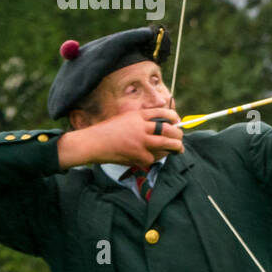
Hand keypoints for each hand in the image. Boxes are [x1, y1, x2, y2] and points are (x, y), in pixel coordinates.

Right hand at [57, 108, 183, 169]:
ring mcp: (140, 141)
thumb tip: (159, 129)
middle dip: (178, 134)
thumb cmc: (104, 132)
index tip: (177, 121)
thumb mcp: (123, 120)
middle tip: (180, 138)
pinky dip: (154, 159)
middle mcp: (141, 127)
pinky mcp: (138, 155)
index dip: (173, 117)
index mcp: (136, 116)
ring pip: (166, 144)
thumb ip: (139, 123)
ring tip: (179, 149)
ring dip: (175, 147)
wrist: (90, 144)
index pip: (161, 113)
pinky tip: (154, 158)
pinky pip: (153, 158)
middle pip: (168, 129)